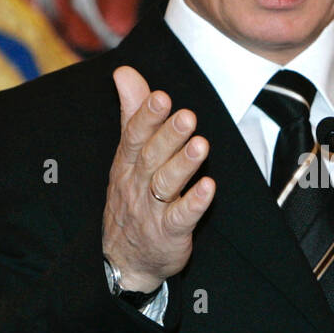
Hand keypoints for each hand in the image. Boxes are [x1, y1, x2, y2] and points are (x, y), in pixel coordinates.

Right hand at [101, 66, 214, 292]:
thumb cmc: (131, 199)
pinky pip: (181, 217)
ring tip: (201, 145)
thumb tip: (125, 73)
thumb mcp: (126, 157)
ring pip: (166, 184)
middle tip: (187, 116)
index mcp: (127, 164)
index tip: (160, 96)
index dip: (147, 116)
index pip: (134, 136)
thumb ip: (132, 114)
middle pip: (151, 157)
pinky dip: (195, 203)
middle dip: (169, 135)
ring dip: (184, 164)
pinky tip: (209, 188)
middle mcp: (137, 184)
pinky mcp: (168, 233)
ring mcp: (151, 210)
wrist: (124, 260)